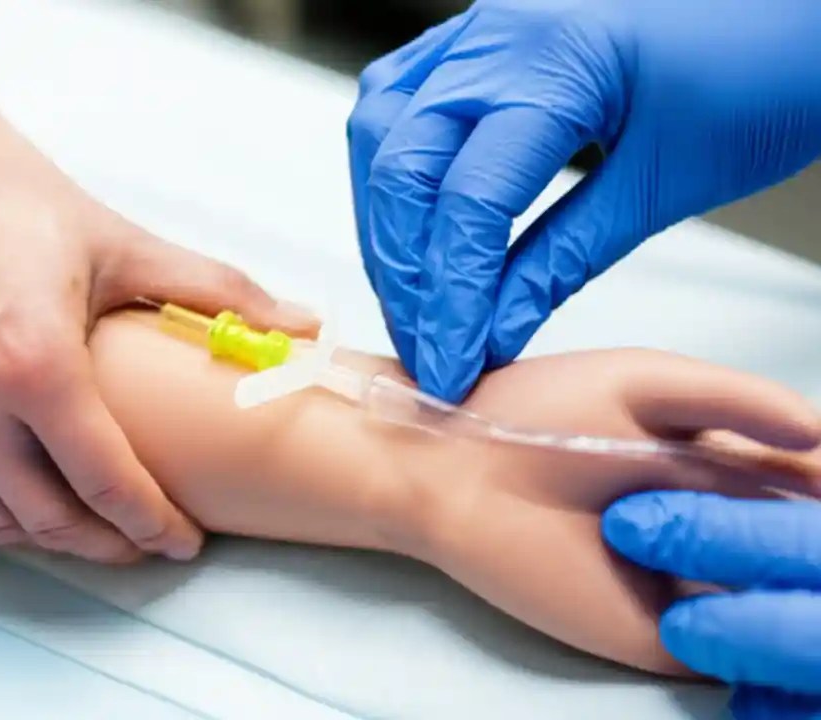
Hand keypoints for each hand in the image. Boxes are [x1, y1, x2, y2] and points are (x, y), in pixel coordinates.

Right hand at [0, 73, 313, 562]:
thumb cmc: (3, 190)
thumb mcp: (116, 242)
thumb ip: (214, 291)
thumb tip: (303, 323)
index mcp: (34, 367)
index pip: (109, 485)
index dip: (154, 524)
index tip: (181, 539)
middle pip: (50, 520)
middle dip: (108, 544)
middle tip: (141, 542)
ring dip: (46, 537)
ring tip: (86, 527)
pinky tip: (9, 504)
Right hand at [347, 0, 820, 401]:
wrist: (796, 9)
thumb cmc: (760, 71)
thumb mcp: (664, 184)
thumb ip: (563, 260)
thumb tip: (493, 331)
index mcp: (555, 62)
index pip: (466, 203)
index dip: (449, 299)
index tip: (451, 365)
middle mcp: (498, 33)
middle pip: (402, 169)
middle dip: (405, 273)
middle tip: (426, 346)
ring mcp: (480, 27)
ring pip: (382, 133)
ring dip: (387, 224)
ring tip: (413, 297)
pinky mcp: (478, 36)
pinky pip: (399, 100)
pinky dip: (392, 169)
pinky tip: (406, 221)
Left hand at [423, 347, 819, 673]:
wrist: (451, 470)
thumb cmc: (536, 414)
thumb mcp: (644, 384)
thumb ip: (736, 399)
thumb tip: (819, 430)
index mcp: (717, 466)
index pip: (806, 485)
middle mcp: (714, 530)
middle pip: (799, 545)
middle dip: (816, 541)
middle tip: (817, 541)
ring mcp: (691, 585)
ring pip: (776, 602)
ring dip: (799, 589)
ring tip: (795, 569)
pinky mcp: (660, 636)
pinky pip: (735, 652)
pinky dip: (764, 639)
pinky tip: (773, 610)